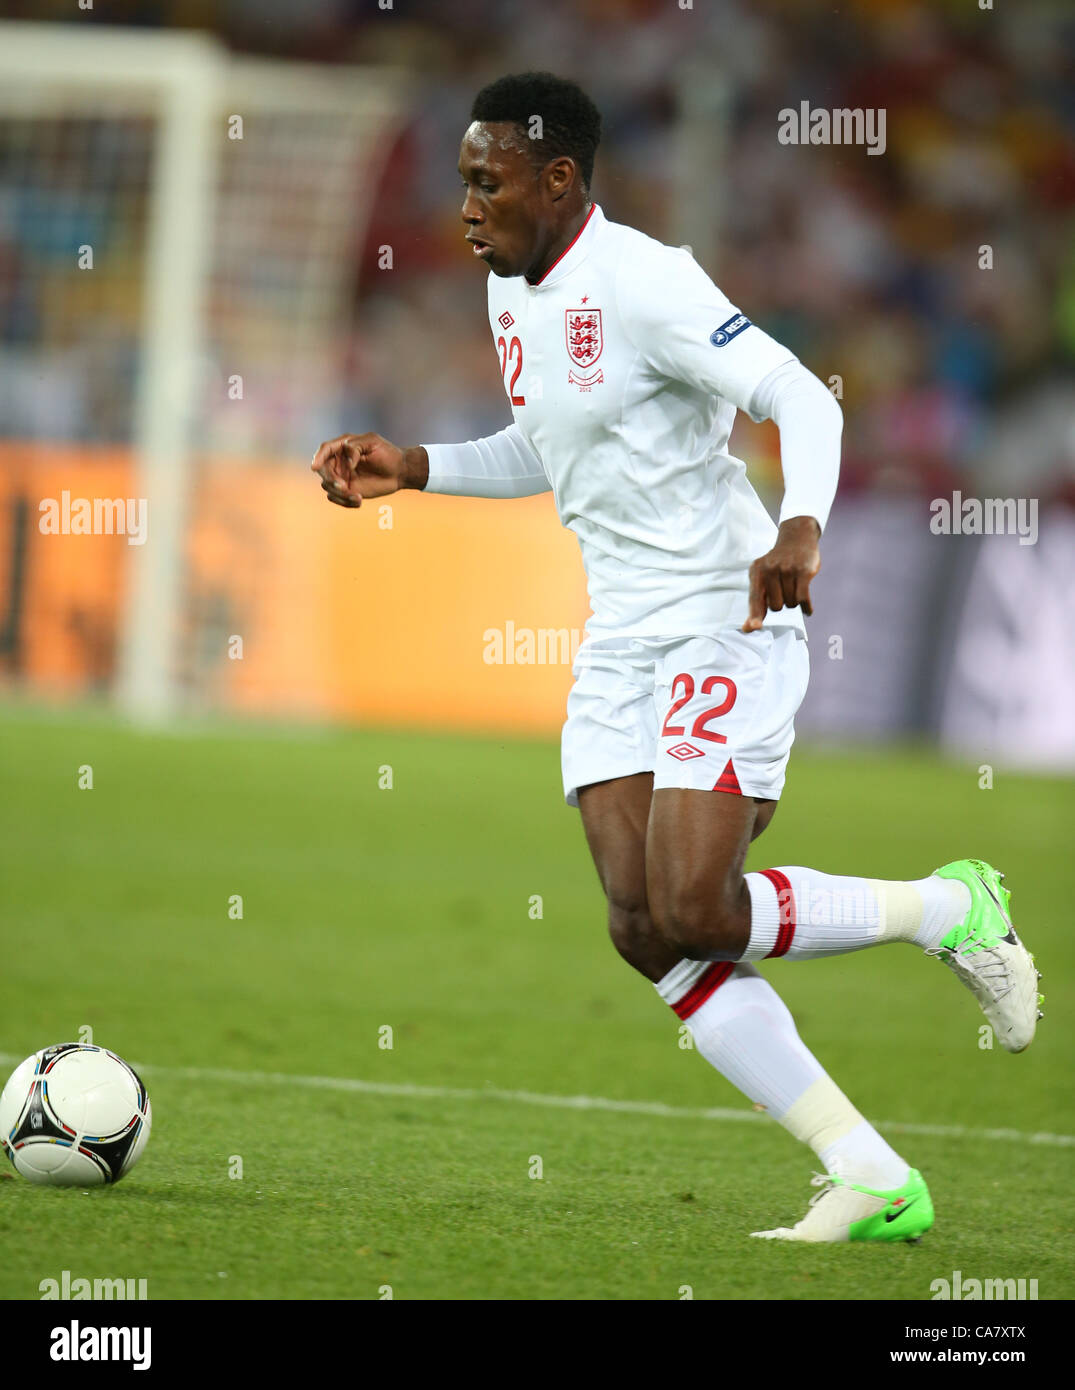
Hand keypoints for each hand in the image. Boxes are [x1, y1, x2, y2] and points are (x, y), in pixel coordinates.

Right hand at [310, 434, 426, 508]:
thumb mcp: (372, 443)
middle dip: (330, 480)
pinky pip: (336, 498)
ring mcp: (342, 477)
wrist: (400, 472)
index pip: (325, 450)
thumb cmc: (388, 453)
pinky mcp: (348, 490)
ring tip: (358, 497)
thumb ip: (355, 447)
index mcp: (343, 446)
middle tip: (343, 486)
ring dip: (339, 494)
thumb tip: (347, 463)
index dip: (318, 458)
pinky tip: (359, 501)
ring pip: (328, 487)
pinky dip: (344, 502)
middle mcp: (339, 462)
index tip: (315, 467)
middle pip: (323, 470)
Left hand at [742, 516, 820, 632]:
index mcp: (756, 571)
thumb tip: (748, 628)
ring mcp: (787, 569)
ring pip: (790, 603)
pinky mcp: (803, 571)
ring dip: (794, 601)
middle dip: (782, 603)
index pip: (755, 598)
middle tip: (785, 588)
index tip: (755, 627)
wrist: (797, 537)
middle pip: (775, 606)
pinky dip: (806, 608)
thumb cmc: (777, 565)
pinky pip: (803, 598)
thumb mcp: (762, 579)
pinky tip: (808, 610)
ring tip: (794, 586)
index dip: (755, 614)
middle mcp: (770, 569)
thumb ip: (756, 604)